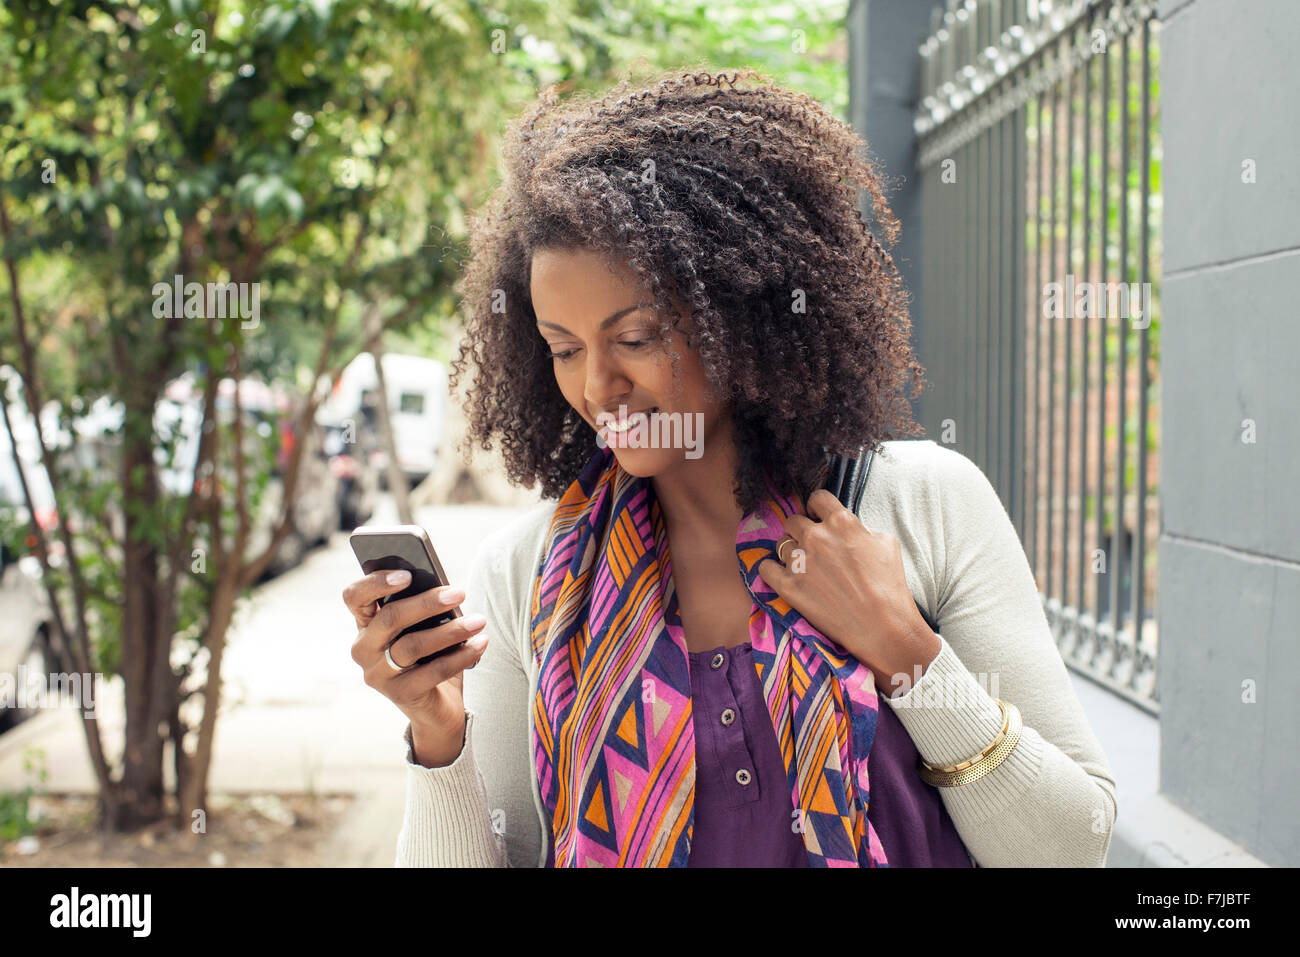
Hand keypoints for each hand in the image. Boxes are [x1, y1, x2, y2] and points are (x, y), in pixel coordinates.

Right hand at [343, 569, 489, 764]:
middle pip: (389, 619)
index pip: (354, 597)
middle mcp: (363, 650)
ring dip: (451, 630)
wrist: (435, 709)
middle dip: (426, 603)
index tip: (407, 573)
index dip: (375, 582)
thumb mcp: (422, 629)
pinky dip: (462, 655)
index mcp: (365, 625)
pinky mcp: (400, 695)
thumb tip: (446, 589)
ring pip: (413, 645)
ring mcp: (378, 675)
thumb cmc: (429, 657)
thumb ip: (424, 609)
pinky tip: (481, 643)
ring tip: (479, 620)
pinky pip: (434, 671)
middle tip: (459, 592)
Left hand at [757, 488, 938, 695]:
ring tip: (804, 567)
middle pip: (793, 521)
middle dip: (801, 530)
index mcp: (840, 522)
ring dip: (791, 552)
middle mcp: (815, 536)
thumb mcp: (886, 543)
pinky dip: (772, 570)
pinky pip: (765, 568)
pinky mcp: (787, 586)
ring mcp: (799, 561)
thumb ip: (861, 528)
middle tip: (812, 546)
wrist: (881, 626)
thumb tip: (849, 528)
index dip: (817, 507)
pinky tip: (784, 576)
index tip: (818, 517)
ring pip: (781, 544)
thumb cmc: (890, 585)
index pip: (817, 498)